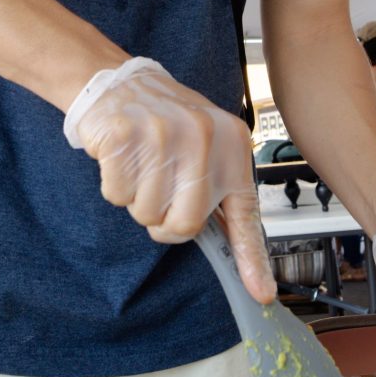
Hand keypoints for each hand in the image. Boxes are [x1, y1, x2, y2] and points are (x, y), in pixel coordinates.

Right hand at [68, 59, 273, 303]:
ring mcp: (163, 136)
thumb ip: (218, 191)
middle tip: (158, 194)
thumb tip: (232, 249)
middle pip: (185, 224)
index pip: (244, 214)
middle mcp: (203, 139)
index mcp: (232, 146)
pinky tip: (122, 158)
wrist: (120, 83)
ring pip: (146, 213)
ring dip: (137, 200)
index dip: (251, 258)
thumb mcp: (207, 147)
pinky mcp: (125, 137)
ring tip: (141, 165)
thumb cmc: (166, 122)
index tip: (260, 293)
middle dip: (164, 221)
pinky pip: (117, 195)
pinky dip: (114, 185)